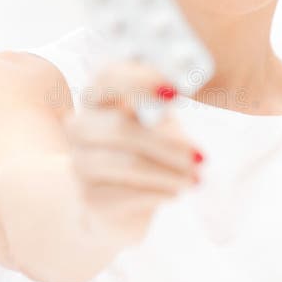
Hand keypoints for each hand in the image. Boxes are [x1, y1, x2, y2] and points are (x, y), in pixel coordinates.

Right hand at [61, 58, 203, 257]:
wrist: (116, 204)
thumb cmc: (142, 151)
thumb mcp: (154, 123)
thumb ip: (160, 108)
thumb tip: (174, 96)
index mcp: (97, 98)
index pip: (106, 77)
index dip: (139, 80)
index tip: (175, 92)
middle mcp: (79, 127)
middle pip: (121, 128)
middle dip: (167, 143)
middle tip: (201, 156)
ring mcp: (80, 164)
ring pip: (129, 164)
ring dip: (170, 172)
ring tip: (195, 178)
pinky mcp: (89, 198)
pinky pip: (131, 194)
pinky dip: (162, 192)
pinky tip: (176, 191)